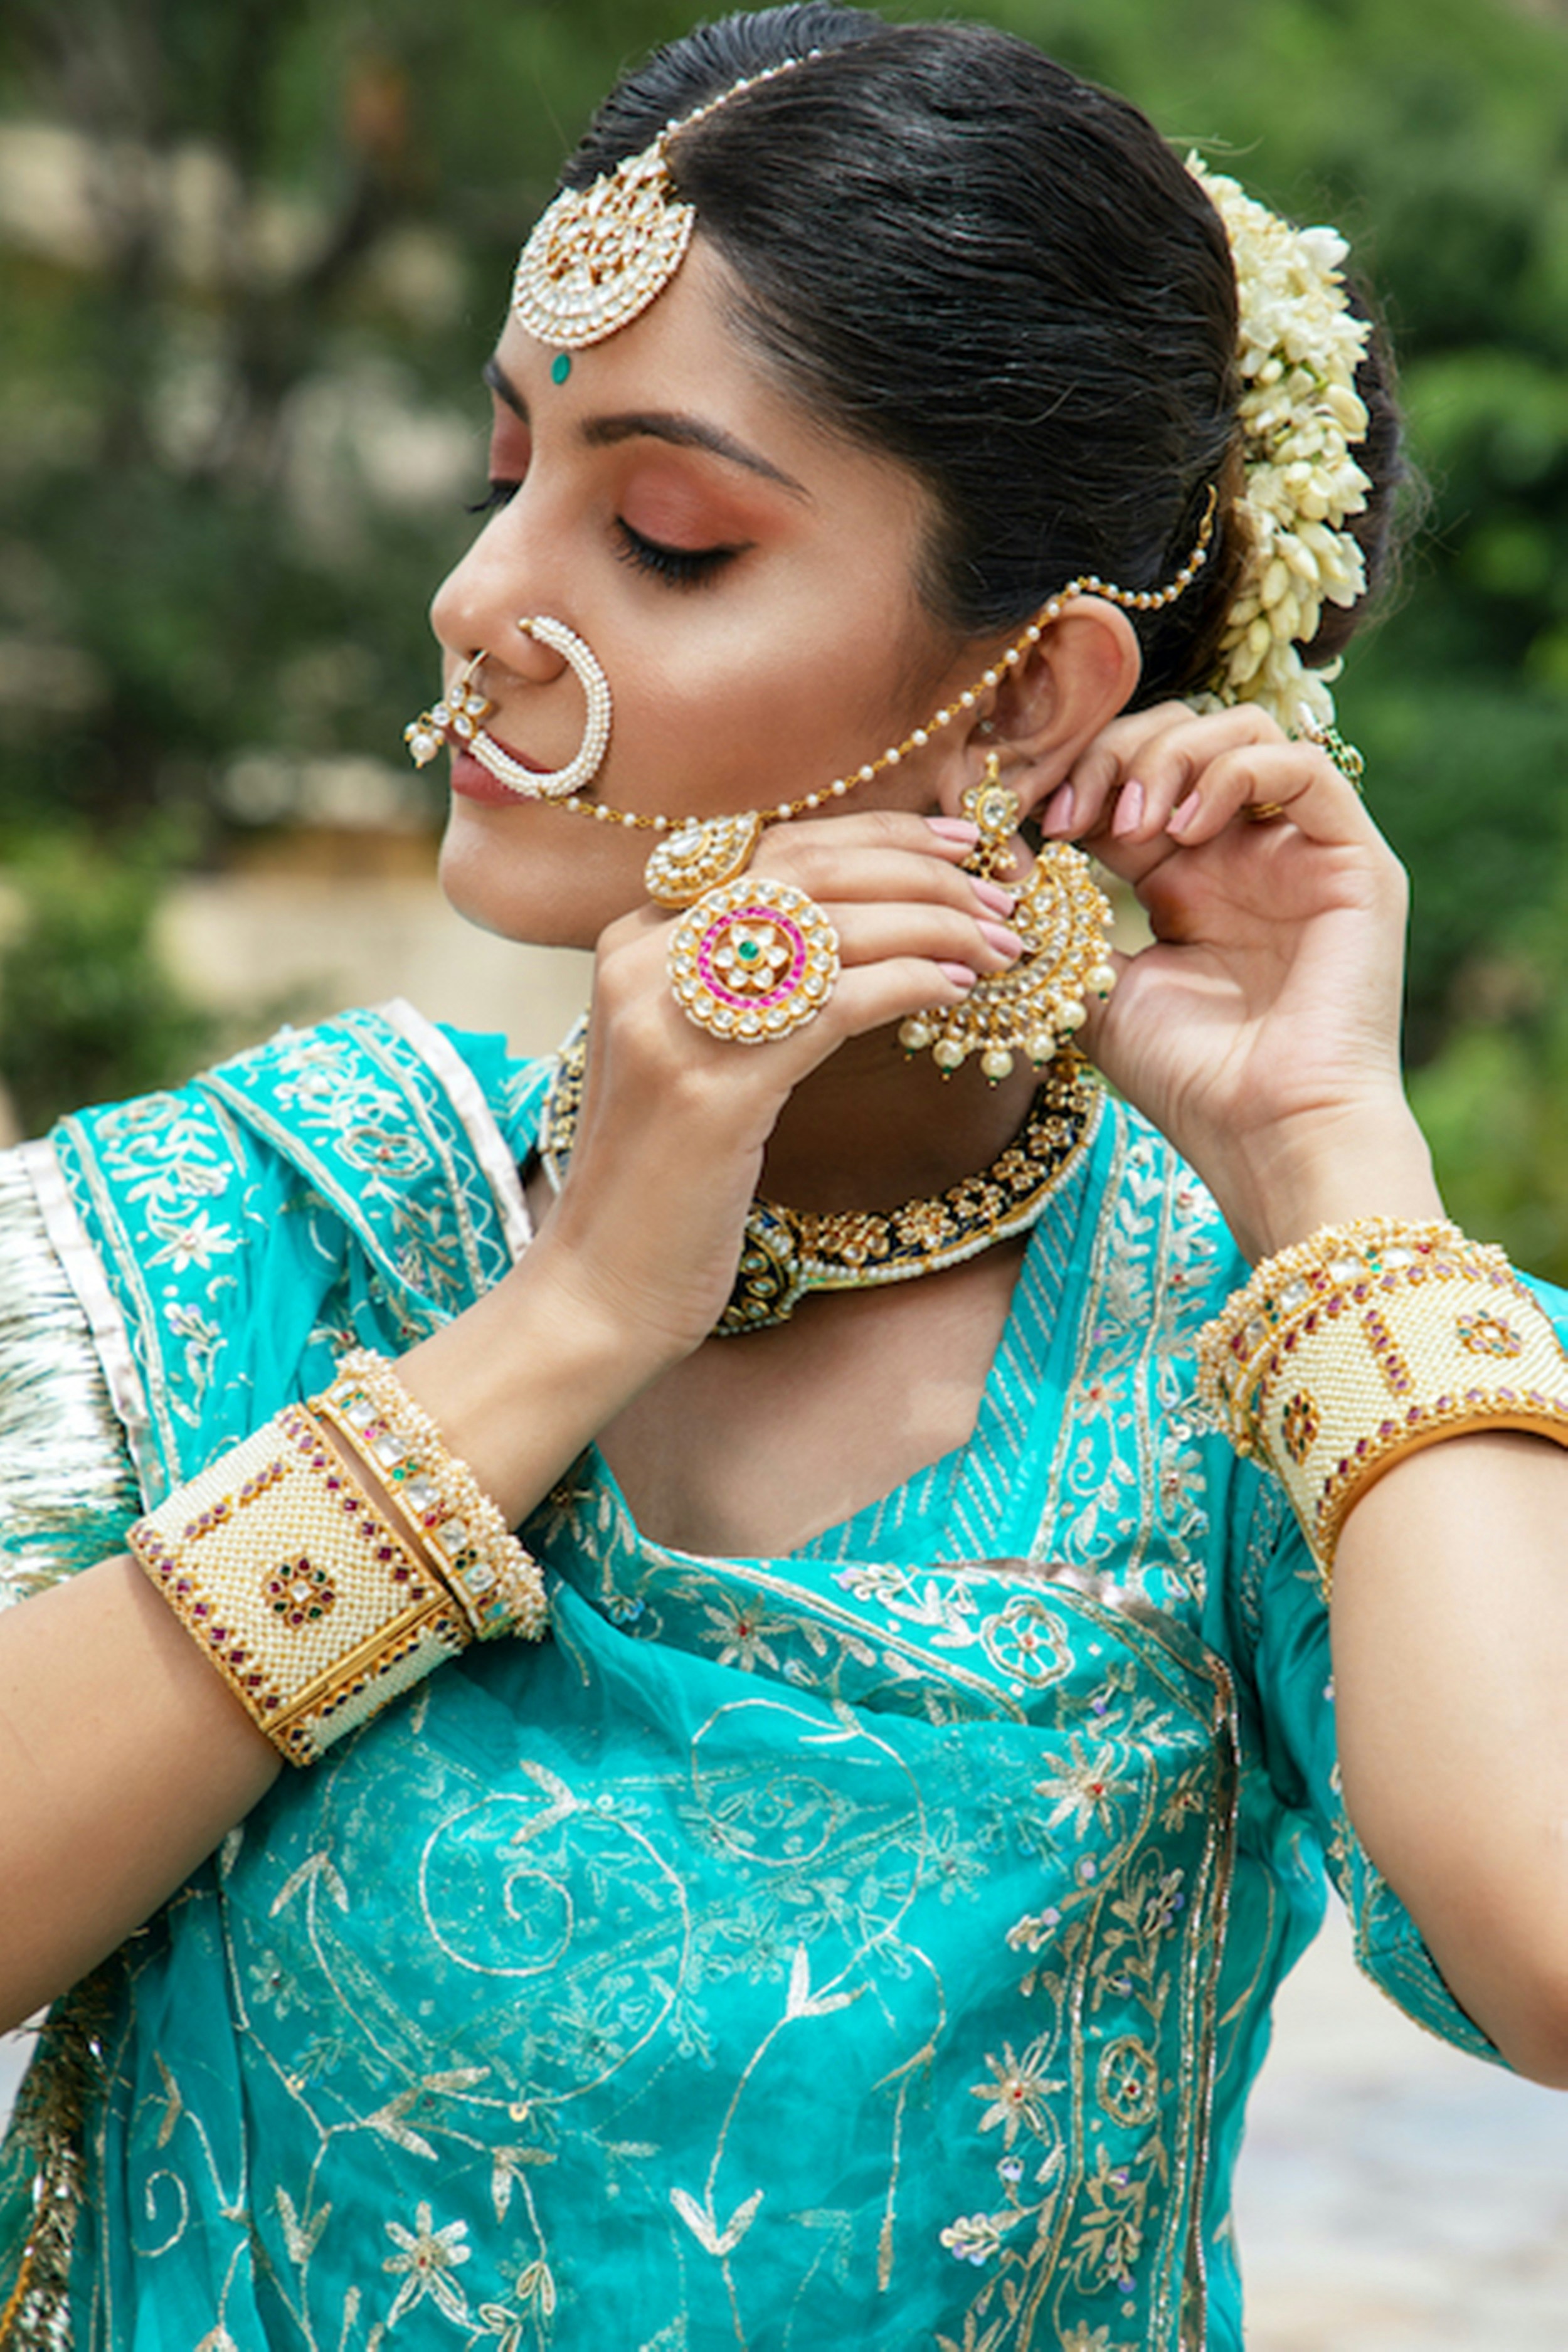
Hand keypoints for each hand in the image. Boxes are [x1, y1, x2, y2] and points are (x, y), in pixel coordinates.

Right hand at [526, 811, 1022, 1365]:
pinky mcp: (712, 1090)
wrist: (601, 1284)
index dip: (877, 836)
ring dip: (933, 925)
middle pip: (807, 871)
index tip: (955, 848)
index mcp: (633, 939)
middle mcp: (641, 961)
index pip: (773, 847)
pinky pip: (835, 1005)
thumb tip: (858, 927)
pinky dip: (909, 984)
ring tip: (997, 948)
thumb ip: (742, 981)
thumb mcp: (690, 1052)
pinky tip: (956, 994)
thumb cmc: (663, 1175)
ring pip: (829, 928)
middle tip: (998, 899)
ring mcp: (671, 1024)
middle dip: (919, 872)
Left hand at [1046, 701, 1441, 1254]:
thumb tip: (999, 863)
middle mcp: (1243, 853)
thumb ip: (1055, 927)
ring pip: (1242, 731)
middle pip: (1180, 736)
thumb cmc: (1189, 1080)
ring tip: (1129, 824)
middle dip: (1112, 756)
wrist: (1270, 1136)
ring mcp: (1300, 853)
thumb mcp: (1094, 994)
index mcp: (1183, 878)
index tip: (1022, 816)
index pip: (1128, 777)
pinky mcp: (1354, 861)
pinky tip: (1186, 830)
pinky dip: (1234, 774)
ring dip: (1170, 758)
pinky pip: (1305, 765)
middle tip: (1071, 817)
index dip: (1073, 775)